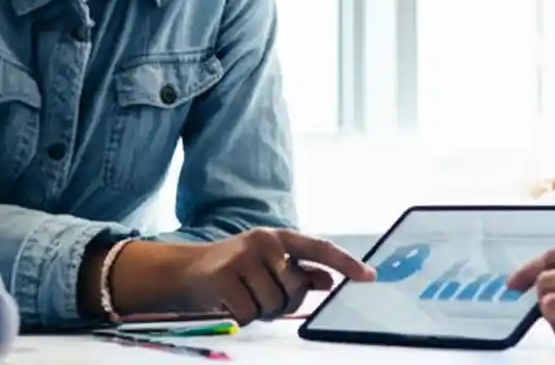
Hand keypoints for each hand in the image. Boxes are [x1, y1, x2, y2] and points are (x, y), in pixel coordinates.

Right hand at [103, 229, 374, 323]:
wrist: (185, 271)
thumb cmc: (236, 269)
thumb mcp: (268, 264)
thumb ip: (299, 272)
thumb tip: (329, 281)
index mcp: (280, 237)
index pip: (320, 249)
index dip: (346, 264)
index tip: (369, 277)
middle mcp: (264, 241)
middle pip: (296, 289)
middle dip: (284, 303)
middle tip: (264, 298)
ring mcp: (243, 257)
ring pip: (274, 304)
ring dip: (262, 312)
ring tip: (246, 299)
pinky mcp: (223, 277)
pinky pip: (250, 313)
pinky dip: (243, 317)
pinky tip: (230, 304)